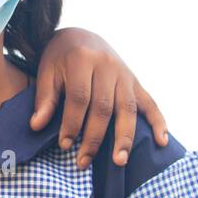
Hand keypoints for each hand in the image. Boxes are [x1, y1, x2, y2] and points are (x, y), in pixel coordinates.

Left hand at [30, 27, 168, 168]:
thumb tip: (37, 126)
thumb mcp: (47, 72)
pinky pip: (150, 103)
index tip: (64, 145)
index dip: (72, 123)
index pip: (79, 98)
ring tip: (119, 161)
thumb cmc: (60, 58)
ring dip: (124, 137)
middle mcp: (107, 66)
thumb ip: (45, 98)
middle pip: (103, 107)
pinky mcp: (135, 82)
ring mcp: (125, 74)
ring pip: (127, 109)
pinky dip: (158, 122)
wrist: (80, 35)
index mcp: (82, 59)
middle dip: (94, 137)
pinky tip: (161, 142)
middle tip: (83, 162)